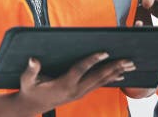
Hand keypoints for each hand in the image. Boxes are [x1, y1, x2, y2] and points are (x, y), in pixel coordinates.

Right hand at [16, 53, 134, 113]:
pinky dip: (111, 79)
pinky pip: (99, 85)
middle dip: (114, 67)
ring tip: (130, 65)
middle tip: (128, 60)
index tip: (104, 52)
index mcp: (64, 84)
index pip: (81, 70)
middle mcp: (75, 90)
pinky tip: (121, 75)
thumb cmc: (30, 90)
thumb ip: (31, 70)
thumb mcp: (26, 81)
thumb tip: (33, 60)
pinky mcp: (81, 93)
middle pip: (98, 77)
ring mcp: (80, 92)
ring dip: (117, 72)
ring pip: (101, 81)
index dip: (92, 60)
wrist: (32, 106)